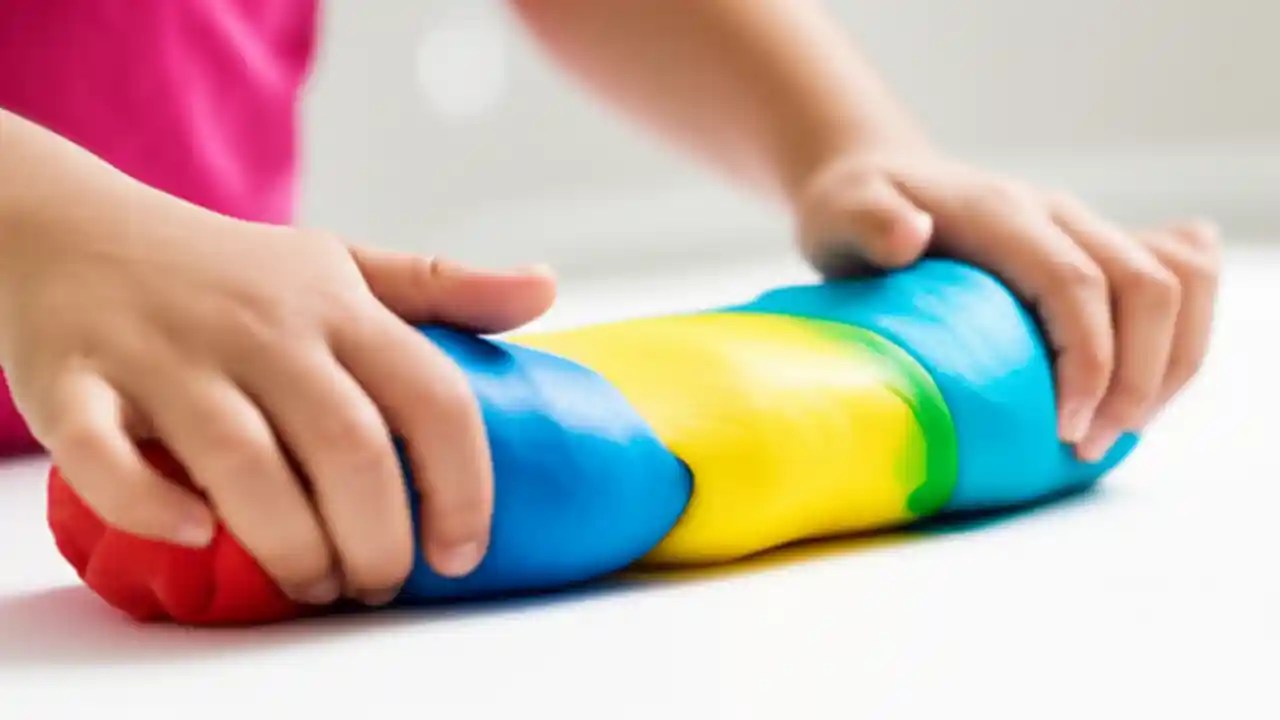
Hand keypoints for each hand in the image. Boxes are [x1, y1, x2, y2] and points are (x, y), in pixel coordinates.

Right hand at [0, 192, 554, 606]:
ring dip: (291, 547)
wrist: (75, 230)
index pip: (434, 397)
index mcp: (337, 306)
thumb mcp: (342, 263)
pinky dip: (151, 507)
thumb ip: (443, 286)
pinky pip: (107, 457)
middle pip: (349, 448)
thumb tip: (545, 289)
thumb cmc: (232, 270)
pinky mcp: (74, 382)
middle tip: (378, 583)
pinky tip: (197, 536)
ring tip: (312, 583)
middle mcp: (263, 328)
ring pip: (245, 466)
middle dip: (379, 540)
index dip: (465, 487)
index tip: (464, 553)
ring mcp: (168, 354)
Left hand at [792, 150, 1219, 460]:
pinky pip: (1174, 284)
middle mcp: (1059, 216)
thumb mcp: (838, 213)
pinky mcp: (1096, 253)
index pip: (1076, 282)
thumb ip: (868, 223)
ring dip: (1169, 366)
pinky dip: (1176, 341)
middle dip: (1138, 378)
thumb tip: (910, 236)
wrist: (875, 183)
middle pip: (1147, 287)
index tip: (1066, 428)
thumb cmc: (852, 211)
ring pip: (1178, 285)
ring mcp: (1086, 231)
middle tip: (1088, 448)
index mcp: (1003, 212)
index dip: (1089, 359)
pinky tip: (1142, 395)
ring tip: (1119, 432)